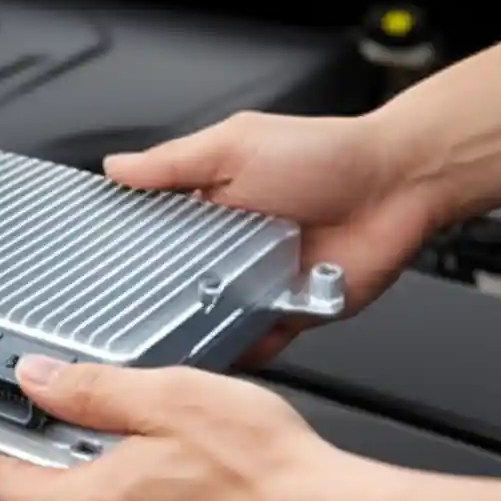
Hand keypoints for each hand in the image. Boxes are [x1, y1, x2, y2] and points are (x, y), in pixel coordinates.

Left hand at [0, 355, 388, 500]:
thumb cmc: (264, 469)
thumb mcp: (168, 397)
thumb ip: (91, 388)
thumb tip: (38, 379)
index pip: (12, 482)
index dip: (14, 439)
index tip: (33, 408)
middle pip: (64, 492)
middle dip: (85, 445)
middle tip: (130, 408)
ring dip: (129, 466)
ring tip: (180, 436)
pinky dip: (162, 491)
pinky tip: (203, 466)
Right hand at [104, 111, 440, 362]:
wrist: (398, 186)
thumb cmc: (324, 154)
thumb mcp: (233, 146)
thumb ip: (172, 163)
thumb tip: (115, 168)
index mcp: (205, 206)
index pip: (150, 236)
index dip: (127, 252)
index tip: (101, 269)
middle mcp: (226, 248)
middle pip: (174, 286)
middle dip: (158, 300)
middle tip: (137, 313)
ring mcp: (255, 284)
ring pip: (210, 320)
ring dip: (197, 330)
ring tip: (175, 342)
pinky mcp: (287, 314)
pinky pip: (255, 344)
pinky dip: (242, 352)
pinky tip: (226, 354)